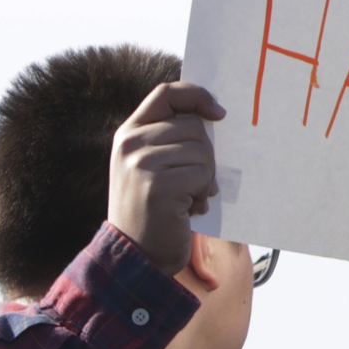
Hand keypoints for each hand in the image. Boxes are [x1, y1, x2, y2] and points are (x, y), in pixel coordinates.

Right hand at [107, 82, 226, 275]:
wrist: (137, 254)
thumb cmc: (155, 209)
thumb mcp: (154, 166)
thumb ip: (172, 139)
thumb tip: (216, 114)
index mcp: (129, 133)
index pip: (166, 94)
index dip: (196, 96)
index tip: (219, 113)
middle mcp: (130, 144)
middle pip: (194, 125)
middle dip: (206, 155)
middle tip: (194, 181)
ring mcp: (141, 163)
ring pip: (202, 150)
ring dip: (205, 177)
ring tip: (188, 197)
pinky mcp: (157, 185)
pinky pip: (202, 174)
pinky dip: (203, 193)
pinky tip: (188, 208)